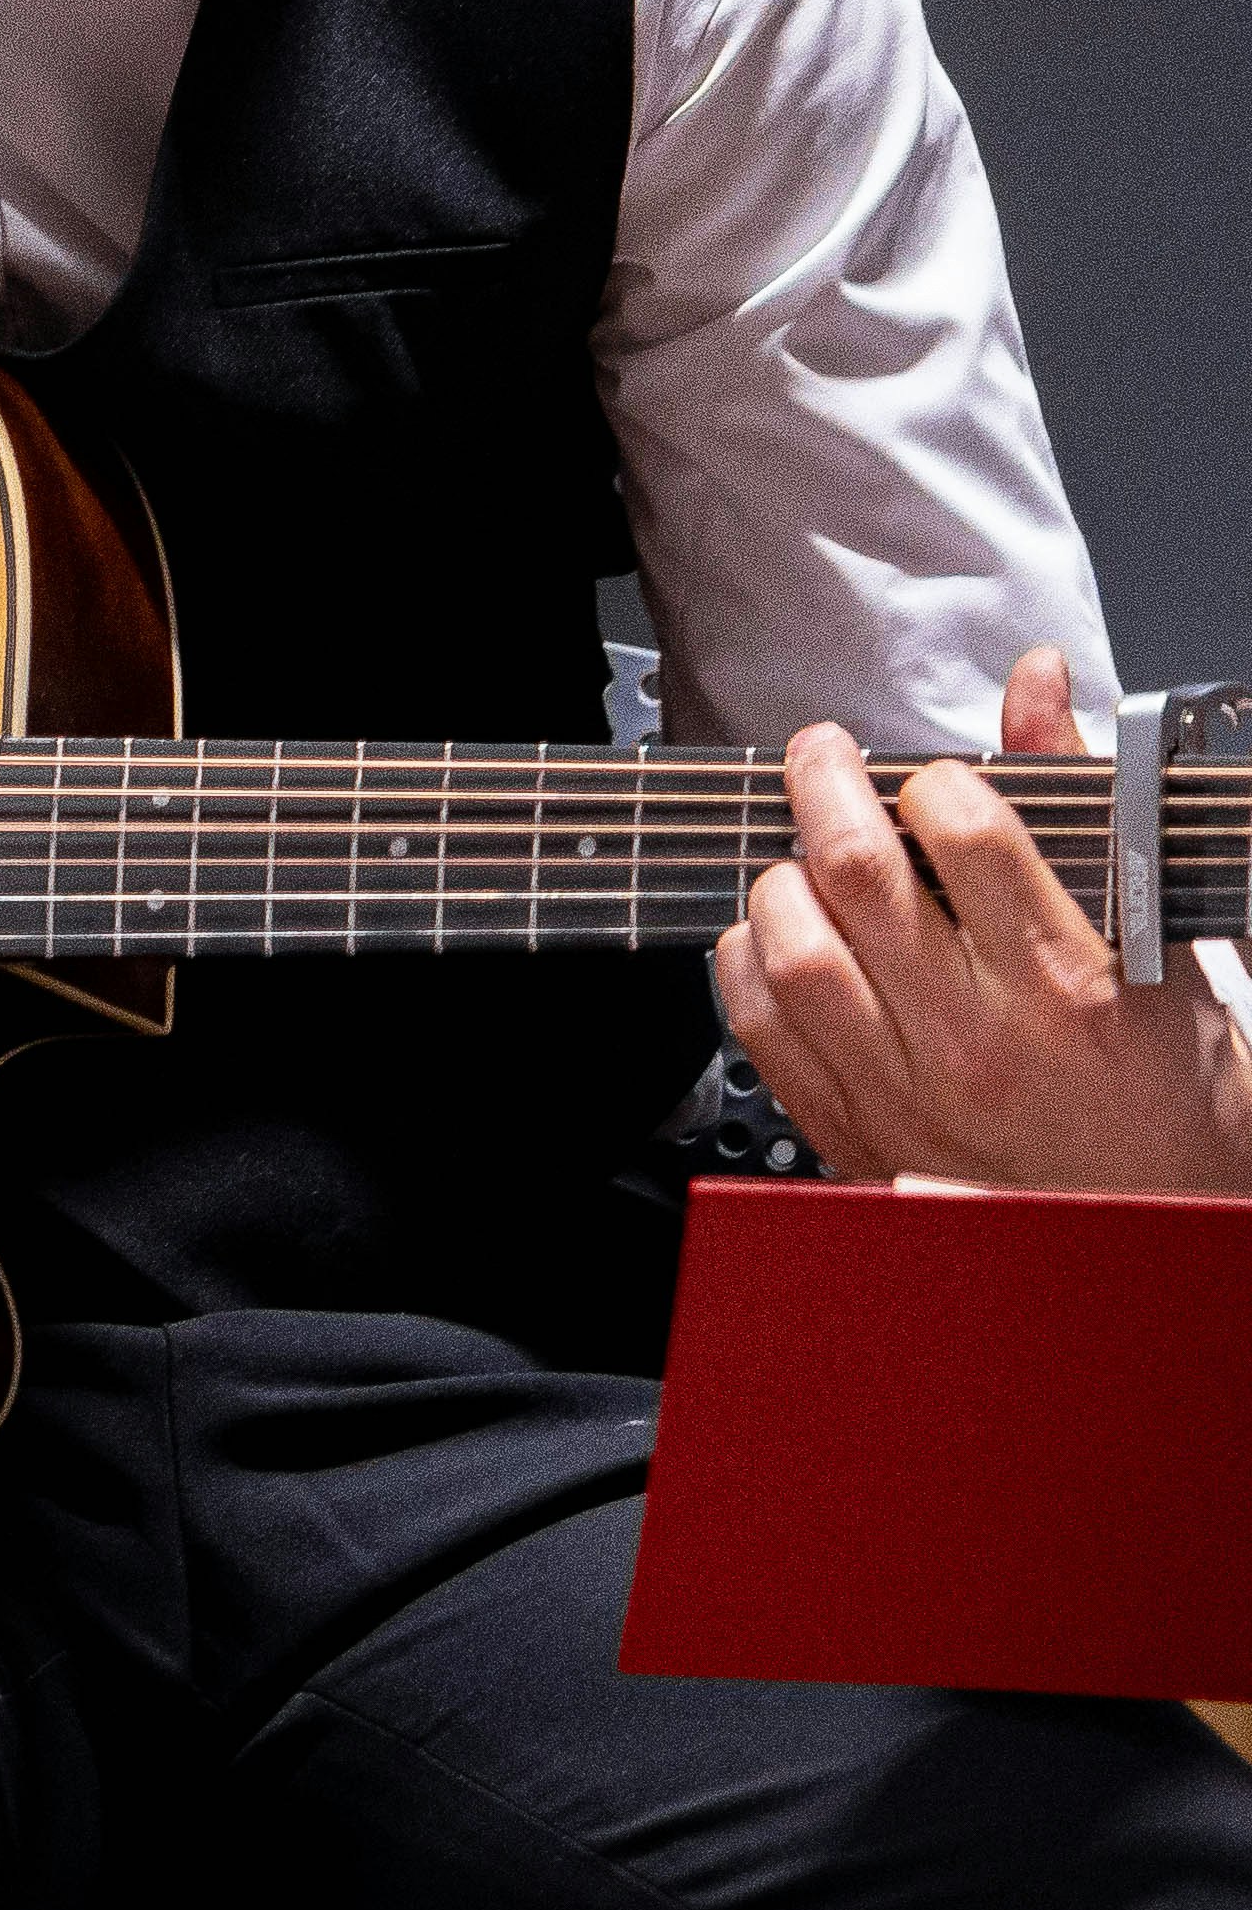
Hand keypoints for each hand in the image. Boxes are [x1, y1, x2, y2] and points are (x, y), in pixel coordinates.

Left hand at [714, 647, 1251, 1195]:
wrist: (1146, 1224)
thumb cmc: (1164, 1089)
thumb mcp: (1153, 943)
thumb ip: (1085, 804)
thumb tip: (1036, 685)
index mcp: (1068, 983)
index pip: (969, 834)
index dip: (933, 781)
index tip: (929, 781)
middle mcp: (979, 1036)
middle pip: (856, 872)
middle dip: (823, 785)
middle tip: (821, 759)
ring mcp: (906, 1087)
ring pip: (791, 944)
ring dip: (778, 875)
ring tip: (800, 854)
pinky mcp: (853, 1127)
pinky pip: (759, 1024)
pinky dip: (745, 960)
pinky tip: (772, 934)